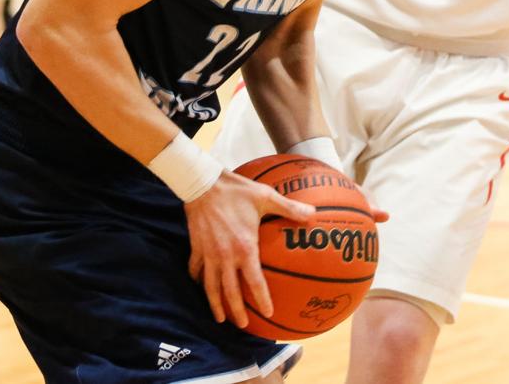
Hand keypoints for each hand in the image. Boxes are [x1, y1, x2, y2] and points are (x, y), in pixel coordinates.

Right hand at [184, 170, 314, 326]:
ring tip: (220, 317)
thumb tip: (313, 213)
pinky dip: (197, 280)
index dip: (262, 299)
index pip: (255, 282)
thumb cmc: (236, 191)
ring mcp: (209, 254)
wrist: (203, 183)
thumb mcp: (266, 197)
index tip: (268, 313)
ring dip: (215, 304)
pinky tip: (199, 285)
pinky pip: (195, 269)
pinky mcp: (196, 247)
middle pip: (230, 292)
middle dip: (237, 311)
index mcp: (245, 248)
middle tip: (243, 325)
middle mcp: (226, 257)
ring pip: (210, 286)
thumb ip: (289, 208)